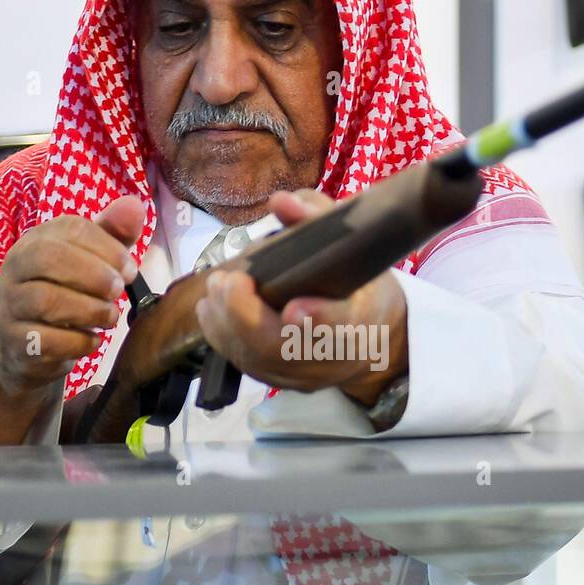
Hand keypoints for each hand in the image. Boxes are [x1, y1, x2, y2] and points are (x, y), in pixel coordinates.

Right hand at [0, 196, 144, 443]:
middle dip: (93, 274)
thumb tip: (135, 205)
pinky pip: (45, 339)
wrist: (30, 349)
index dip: (106, 247)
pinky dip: (78, 341)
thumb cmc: (67, 295)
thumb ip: (112, 235)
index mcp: (36, 240)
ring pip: (45, 300)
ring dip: (89, 309)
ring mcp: (10, 305)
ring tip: (110, 317)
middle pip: (49, 258)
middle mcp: (16, 268)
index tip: (130, 269)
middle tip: (119, 291)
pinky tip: (93, 340)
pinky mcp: (14, 341)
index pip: (70, 228)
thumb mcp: (91, 262)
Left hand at [194, 188, 407, 405]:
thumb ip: (317, 219)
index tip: (294, 309)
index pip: (342, 323)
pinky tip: (212, 310)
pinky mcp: (283, 382)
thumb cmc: (359, 283)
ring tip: (214, 289)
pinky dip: (224, 336)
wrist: (372, 336)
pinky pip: (247, 365)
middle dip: (246, 315)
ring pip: (260, 360)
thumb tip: (282, 202)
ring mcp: (307, 374)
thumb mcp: (352, 243)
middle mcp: (336, 354)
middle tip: (226, 280)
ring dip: (227, 323)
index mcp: (363, 317)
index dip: (318, 319)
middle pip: (286, 348)